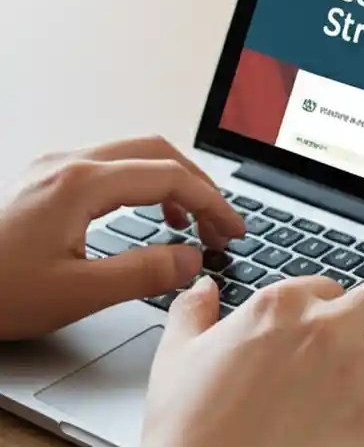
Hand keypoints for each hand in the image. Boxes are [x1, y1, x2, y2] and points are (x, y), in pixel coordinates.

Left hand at [0, 137, 245, 339]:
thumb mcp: (79, 293)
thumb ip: (144, 274)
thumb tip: (191, 259)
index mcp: (79, 185)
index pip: (168, 177)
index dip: (212, 203)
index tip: (233, 230)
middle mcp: (67, 166)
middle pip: (156, 152)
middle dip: (199, 185)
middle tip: (222, 225)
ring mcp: (53, 170)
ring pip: (134, 155)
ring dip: (173, 183)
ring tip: (194, 223)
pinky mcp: (46, 184)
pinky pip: (111, 168)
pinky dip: (145, 186)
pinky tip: (153, 217)